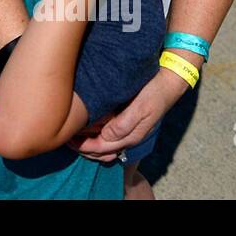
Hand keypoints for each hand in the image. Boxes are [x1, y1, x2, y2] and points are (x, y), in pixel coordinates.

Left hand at [68, 69, 183, 160]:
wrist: (168, 84)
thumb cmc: (153, 93)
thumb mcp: (140, 107)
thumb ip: (123, 124)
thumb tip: (105, 136)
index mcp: (131, 136)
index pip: (101, 148)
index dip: (83, 146)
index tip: (68, 139)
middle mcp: (129, 137)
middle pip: (102, 152)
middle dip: (83, 148)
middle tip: (66, 139)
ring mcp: (129, 131)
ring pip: (105, 147)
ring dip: (89, 145)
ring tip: (73, 135)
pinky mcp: (128, 124)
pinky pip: (109, 138)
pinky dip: (96, 138)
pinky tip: (87, 128)